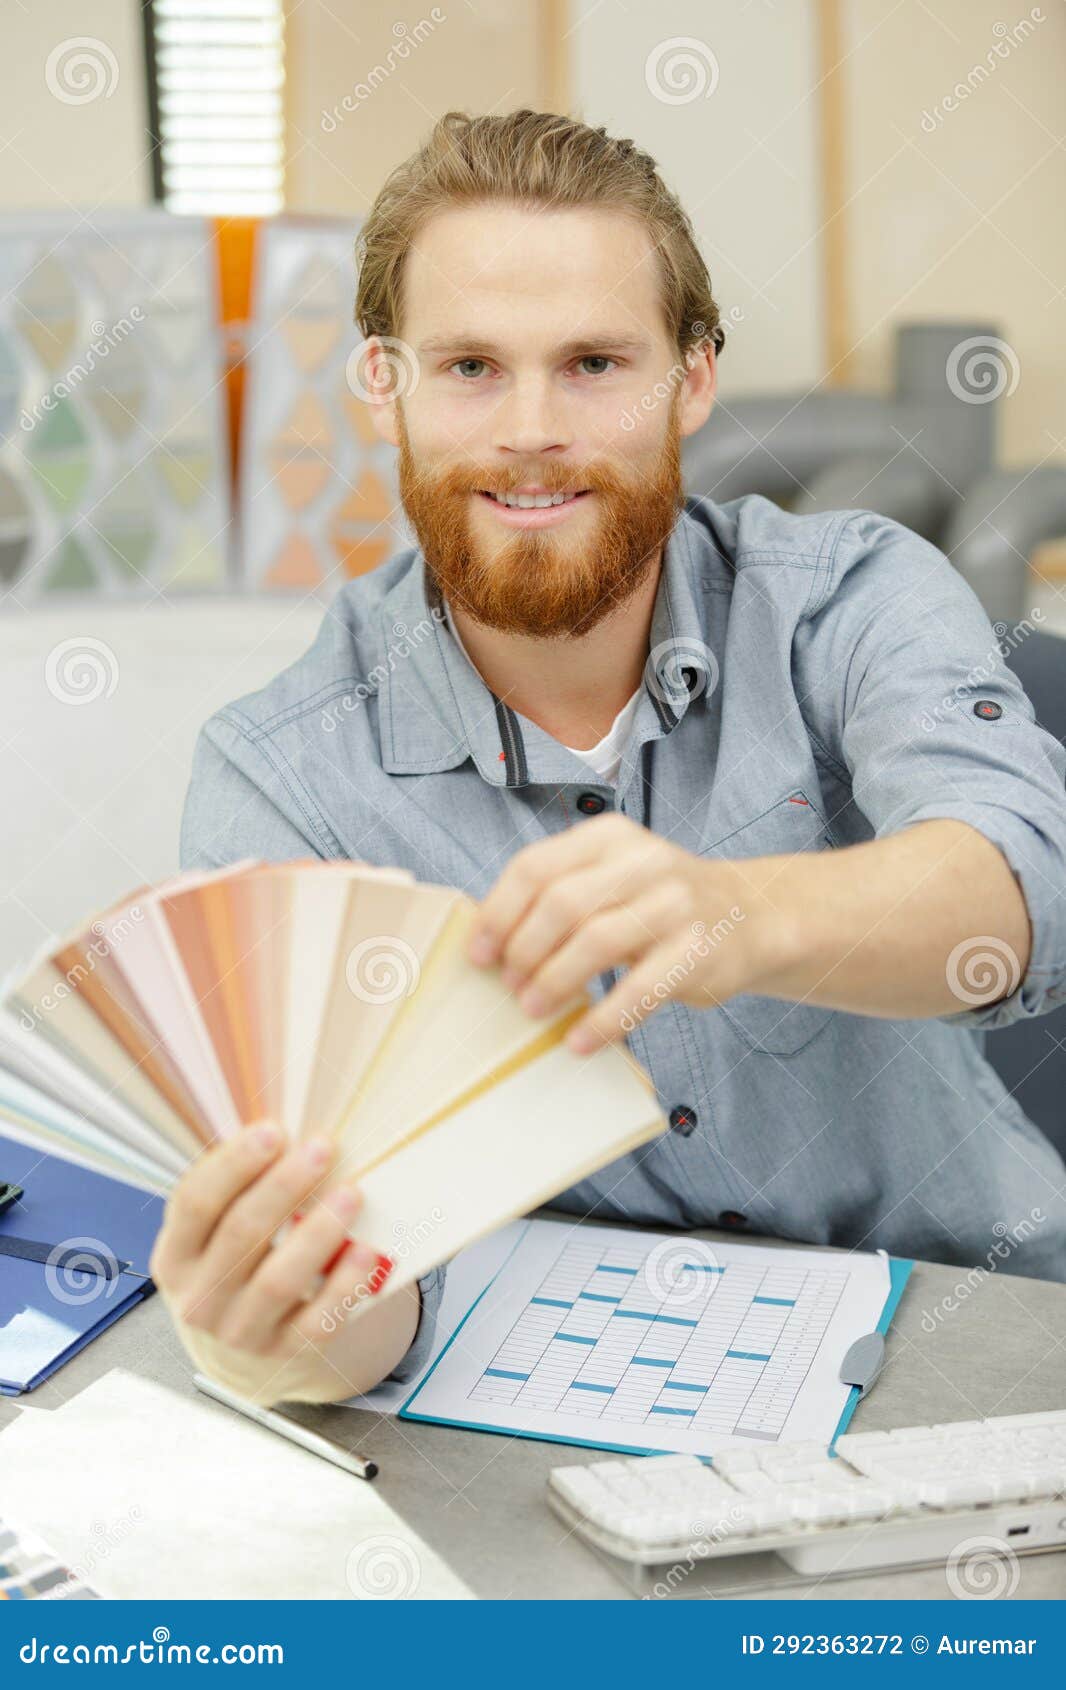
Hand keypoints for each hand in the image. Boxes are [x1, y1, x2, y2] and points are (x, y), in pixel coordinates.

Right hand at [149, 1122, 393, 1367]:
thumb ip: (238, 1188)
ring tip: (351, 1193)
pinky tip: (367, 1252)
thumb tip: (287, 1129)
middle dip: (284, 1187)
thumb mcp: (215, 1231)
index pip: (194, 1203)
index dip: (233, 1164)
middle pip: (241, 1234)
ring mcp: (240, 1330)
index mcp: (175, 1256)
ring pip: (279, 1279)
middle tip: (322, 1148)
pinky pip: (317, 1321)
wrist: (244, 1341)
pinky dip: (344, 1287)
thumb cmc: (236, 1261)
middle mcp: (199, 1298)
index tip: (274, 1130)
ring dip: (318, 1232)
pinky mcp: (283, 1352)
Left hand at [467, 814, 775, 1051]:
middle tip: (510, 986)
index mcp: (608, 838)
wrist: (752, 915)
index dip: (498, 914)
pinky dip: (601, 1021)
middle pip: (560, 904)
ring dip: (554, 983)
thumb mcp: (614, 875)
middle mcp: (642, 862)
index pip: (535, 867)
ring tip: (534, 1010)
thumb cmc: (660, 903)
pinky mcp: (697, 951)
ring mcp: (674, 904)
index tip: (478, 954)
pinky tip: (579, 1041)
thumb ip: (561, 892)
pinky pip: (638, 990)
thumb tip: (490, 942)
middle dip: (524, 952)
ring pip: (595, 943)